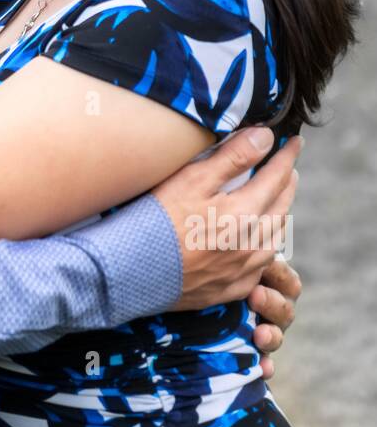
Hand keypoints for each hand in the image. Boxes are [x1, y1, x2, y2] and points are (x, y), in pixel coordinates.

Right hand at [152, 126, 301, 378]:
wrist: (130, 272)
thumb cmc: (156, 220)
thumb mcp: (192, 178)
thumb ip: (233, 157)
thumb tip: (266, 137)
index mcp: (245, 213)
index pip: (277, 176)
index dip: (287, 155)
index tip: (295, 141)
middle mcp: (251, 244)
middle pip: (281, 208)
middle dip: (287, 184)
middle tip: (287, 168)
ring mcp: (242, 271)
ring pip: (275, 239)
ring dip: (279, 215)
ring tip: (276, 201)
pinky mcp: (229, 289)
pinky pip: (260, 267)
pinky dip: (265, 248)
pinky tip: (258, 243)